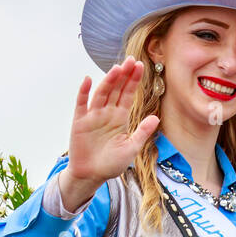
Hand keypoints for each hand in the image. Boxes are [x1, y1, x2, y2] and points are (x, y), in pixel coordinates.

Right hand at [65, 56, 160, 192]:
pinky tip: (89, 80)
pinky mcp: (79, 122)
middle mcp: (107, 113)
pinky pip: (81, 104)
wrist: (91, 176)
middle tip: (132, 60)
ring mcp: (93, 116)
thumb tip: (156, 118)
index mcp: (120, 118)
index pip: (128, 94)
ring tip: (117, 68)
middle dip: (124, 75)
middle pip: (116, 89)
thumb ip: (142, 132)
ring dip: (108, 81)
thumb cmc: (111, 164)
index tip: (141, 66)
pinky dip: (84, 92)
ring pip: (101, 94)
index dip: (133, 81)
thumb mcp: (131, 148)